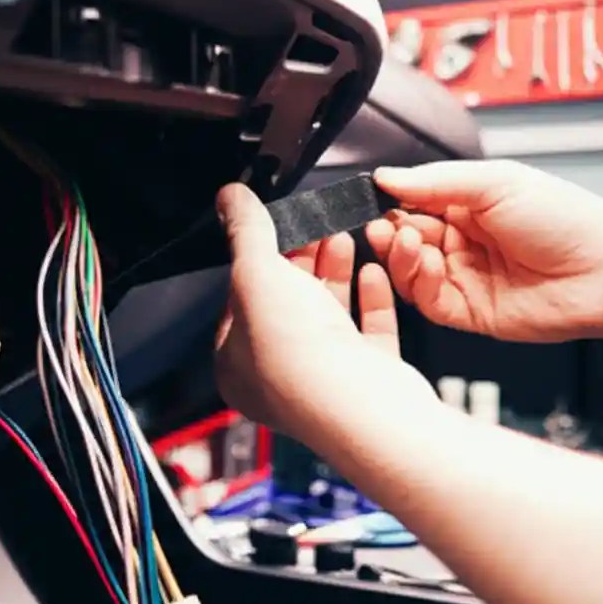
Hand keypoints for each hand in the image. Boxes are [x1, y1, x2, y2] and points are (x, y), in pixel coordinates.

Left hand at [214, 184, 429, 440]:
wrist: (362, 405)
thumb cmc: (298, 354)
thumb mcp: (257, 275)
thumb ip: (247, 233)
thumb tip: (229, 198)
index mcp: (236, 365)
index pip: (239, 302)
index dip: (257, 261)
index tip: (274, 227)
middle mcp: (278, 379)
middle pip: (287, 305)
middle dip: (302, 260)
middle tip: (315, 224)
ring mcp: (325, 381)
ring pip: (328, 316)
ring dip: (335, 272)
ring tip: (344, 236)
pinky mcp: (368, 379)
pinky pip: (368, 333)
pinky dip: (370, 298)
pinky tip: (373, 269)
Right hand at [369, 160, 602, 341]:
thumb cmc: (567, 220)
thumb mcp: (496, 182)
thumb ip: (436, 181)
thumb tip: (385, 176)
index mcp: (469, 206)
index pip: (414, 203)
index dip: (391, 203)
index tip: (371, 199)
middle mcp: (465, 242)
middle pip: (406, 239)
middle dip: (389, 232)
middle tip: (380, 225)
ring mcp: (467, 278)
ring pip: (411, 273)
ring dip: (401, 258)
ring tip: (408, 243)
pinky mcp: (471, 314)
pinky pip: (430, 303)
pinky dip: (420, 285)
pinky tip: (429, 266)